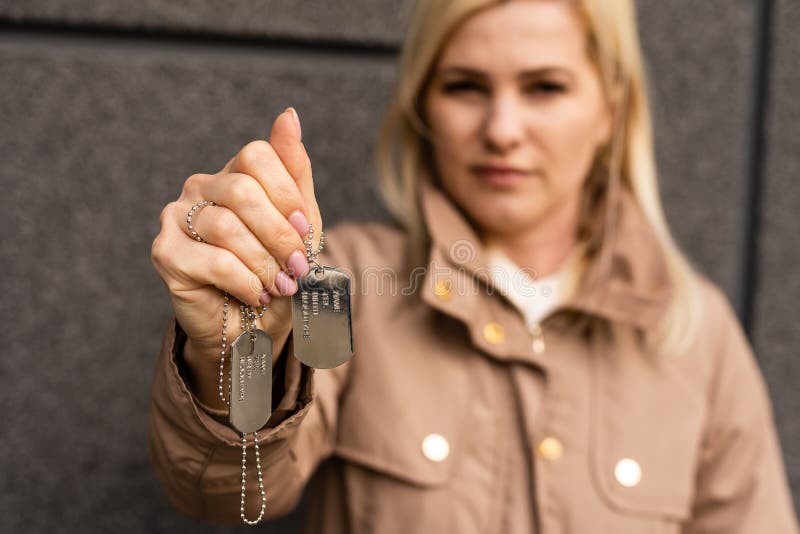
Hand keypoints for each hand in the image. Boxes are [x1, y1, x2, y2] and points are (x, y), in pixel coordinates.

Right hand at [151, 108, 321, 401]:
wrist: (253, 326)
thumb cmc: (276, 270)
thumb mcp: (300, 223)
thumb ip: (295, 172)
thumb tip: (288, 114)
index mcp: (234, 174)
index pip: (257, 155)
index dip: (287, 193)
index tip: (305, 229)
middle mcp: (201, 187)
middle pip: (243, 191)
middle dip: (280, 234)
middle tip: (298, 266)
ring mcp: (177, 217)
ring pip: (228, 228)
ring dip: (264, 263)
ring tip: (279, 285)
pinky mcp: (165, 253)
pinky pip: (213, 260)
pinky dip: (245, 282)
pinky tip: (255, 295)